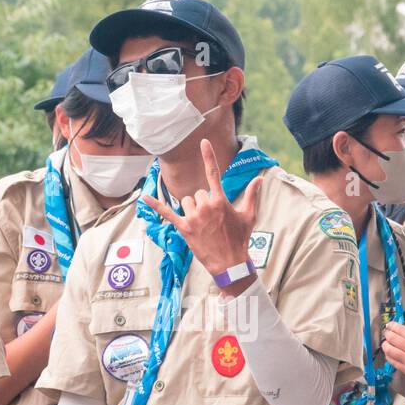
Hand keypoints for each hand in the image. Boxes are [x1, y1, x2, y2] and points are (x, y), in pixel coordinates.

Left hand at [141, 138, 260, 291]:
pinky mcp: (184, 228)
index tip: (203, 141)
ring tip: (202, 226)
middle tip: (212, 221)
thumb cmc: (240, 239)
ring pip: (186, 203)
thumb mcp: (249, 216)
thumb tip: (260, 179)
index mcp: (221, 201)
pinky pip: (167, 213)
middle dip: (203, 204)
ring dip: (192, 210)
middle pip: (197, 194)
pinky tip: (145, 198)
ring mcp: (194, 217)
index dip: (208, 156)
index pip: (213, 173)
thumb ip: (252, 195)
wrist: (230, 263)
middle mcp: (206, 206)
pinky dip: (155, 205)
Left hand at [381, 322, 404, 392]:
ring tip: (386, 343)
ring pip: (389, 350)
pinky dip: (388, 356)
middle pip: (393, 339)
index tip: (389, 325)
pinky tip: (389, 353)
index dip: (392, 326)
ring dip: (385, 345)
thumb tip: (402, 332)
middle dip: (387, 334)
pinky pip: (392, 361)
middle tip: (386, 333)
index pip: (401, 330)